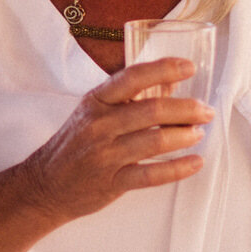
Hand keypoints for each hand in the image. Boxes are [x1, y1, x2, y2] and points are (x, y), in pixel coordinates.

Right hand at [15, 58, 212, 221]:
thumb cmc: (74, 144)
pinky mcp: (111, 183)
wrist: (44, 184)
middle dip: (186, 109)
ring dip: (184, 136)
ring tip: (199, 132)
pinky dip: (178, 169)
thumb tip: (171, 82)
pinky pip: (151, 175)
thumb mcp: (94, 113)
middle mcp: (99, 125)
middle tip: (205, 110)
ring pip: (154, 142)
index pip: (133, 77)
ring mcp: (105, 155)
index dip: (164, 69)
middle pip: (151, 111)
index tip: (189, 67)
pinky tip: (195, 162)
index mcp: (96, 101)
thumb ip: (131, 97)